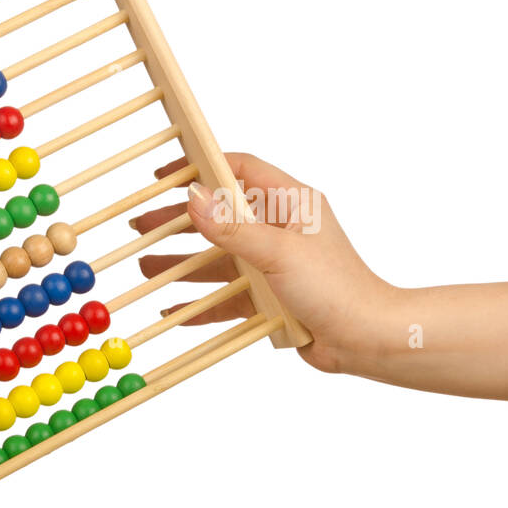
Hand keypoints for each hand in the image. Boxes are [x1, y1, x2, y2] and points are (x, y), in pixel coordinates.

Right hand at [130, 153, 392, 372]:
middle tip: (141, 224)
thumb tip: (195, 197)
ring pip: (220, 259)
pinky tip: (172, 310)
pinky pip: (228, 296)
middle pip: (221, 216)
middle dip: (181, 221)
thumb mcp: (279, 253)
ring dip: (183, 263)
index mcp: (292, 204)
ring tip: (144, 266)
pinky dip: (201, 302)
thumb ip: (233, 229)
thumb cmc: (337, 288)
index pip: (242, 170)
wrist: (367, 339)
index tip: (165, 175)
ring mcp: (276, 264)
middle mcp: (283, 229)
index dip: (203, 168)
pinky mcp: (273, 298)